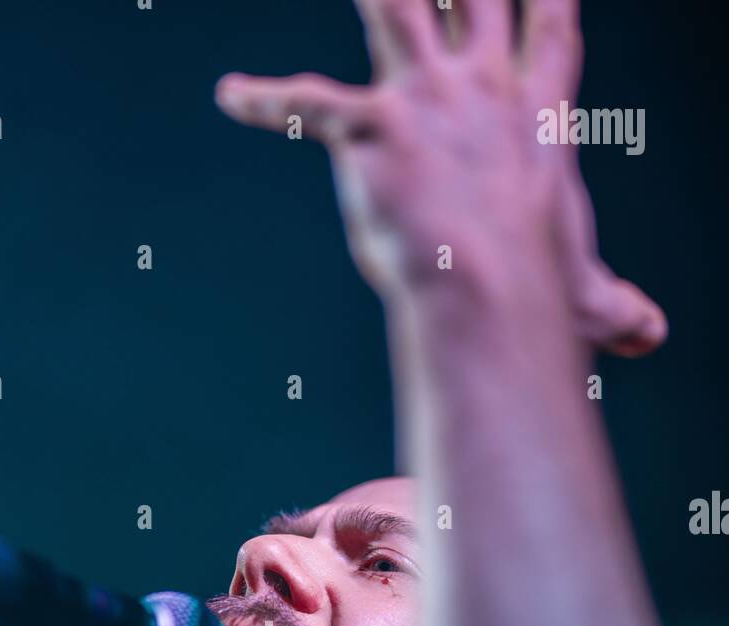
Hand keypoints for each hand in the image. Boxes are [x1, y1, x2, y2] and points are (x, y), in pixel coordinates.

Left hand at [215, 0, 665, 355]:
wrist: (488, 291)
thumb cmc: (538, 298)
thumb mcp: (590, 297)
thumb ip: (618, 309)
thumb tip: (649, 339)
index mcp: (534, 116)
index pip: (550, 30)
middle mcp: (482, 89)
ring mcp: (427, 99)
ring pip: (394, 5)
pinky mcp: (373, 128)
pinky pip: (305, 103)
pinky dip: (265, 101)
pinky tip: (230, 96)